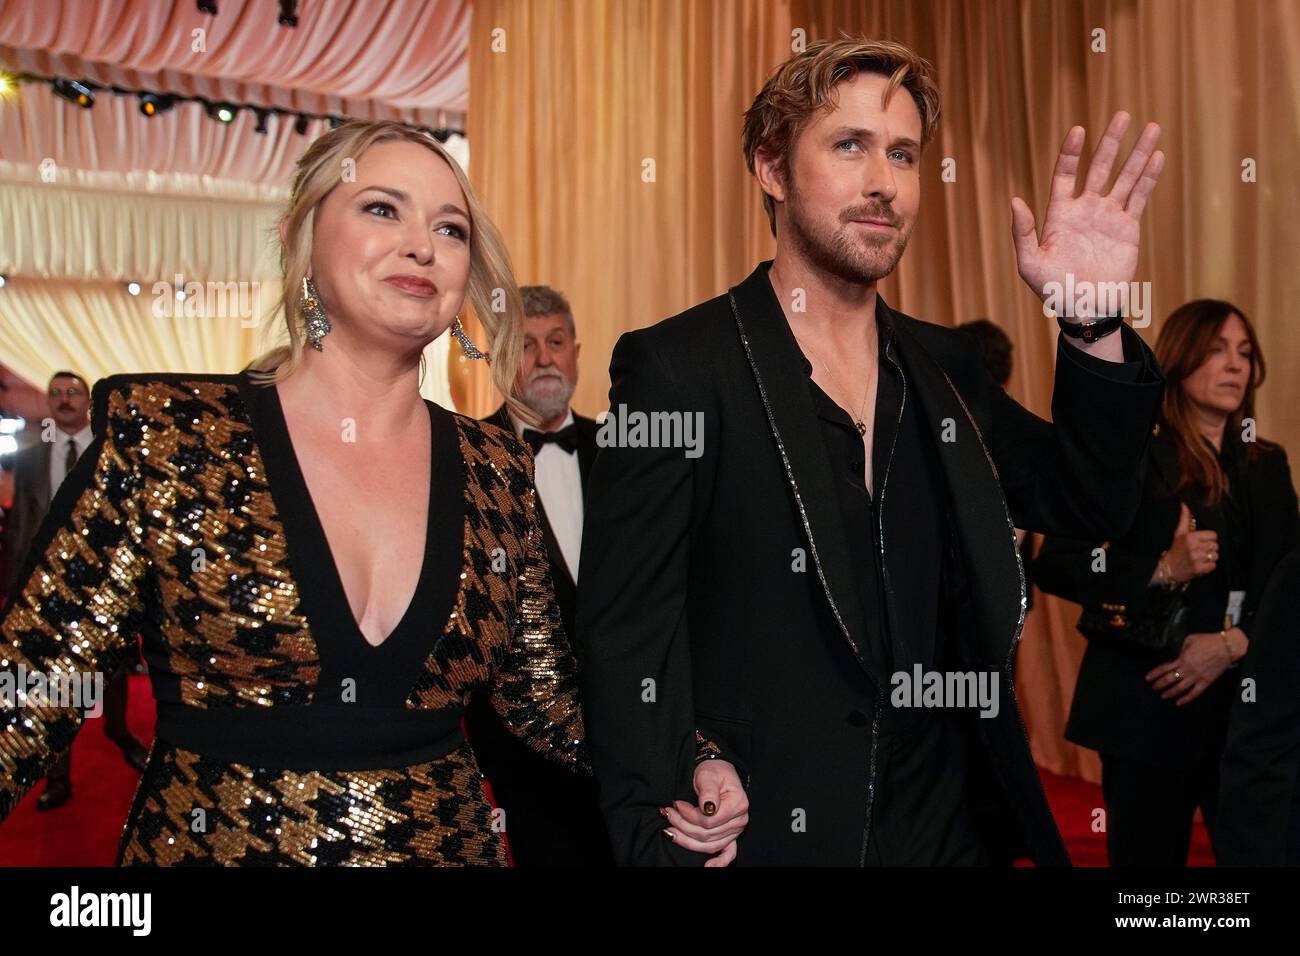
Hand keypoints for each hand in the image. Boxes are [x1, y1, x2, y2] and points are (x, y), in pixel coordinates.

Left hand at [661, 759, 748, 866]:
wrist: (719, 773)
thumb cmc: (714, 773)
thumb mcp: (708, 775)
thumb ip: (708, 791)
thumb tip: (707, 808)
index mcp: (738, 804)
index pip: (709, 821)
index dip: (689, 816)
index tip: (676, 804)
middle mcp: (740, 821)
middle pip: (707, 834)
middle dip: (683, 826)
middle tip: (668, 813)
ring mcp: (736, 830)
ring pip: (709, 845)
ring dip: (687, 840)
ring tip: (670, 830)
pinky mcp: (730, 835)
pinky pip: (728, 853)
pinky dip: (719, 862)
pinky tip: (707, 867)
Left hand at [1012, 111, 1164, 317]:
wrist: (1086, 309)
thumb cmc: (1053, 289)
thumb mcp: (1030, 264)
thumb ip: (1022, 233)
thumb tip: (1016, 200)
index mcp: (1059, 213)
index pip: (1065, 174)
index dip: (1071, 153)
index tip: (1079, 130)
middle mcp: (1085, 209)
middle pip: (1099, 167)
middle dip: (1110, 142)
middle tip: (1123, 115)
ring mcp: (1108, 216)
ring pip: (1124, 177)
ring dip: (1137, 153)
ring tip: (1151, 127)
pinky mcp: (1128, 227)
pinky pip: (1140, 197)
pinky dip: (1149, 178)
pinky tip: (1158, 157)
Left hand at [1146, 632, 1232, 705]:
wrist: (1226, 647)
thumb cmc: (1207, 641)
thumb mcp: (1189, 640)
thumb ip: (1180, 649)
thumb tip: (1176, 655)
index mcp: (1182, 659)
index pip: (1164, 668)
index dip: (1154, 674)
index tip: (1148, 678)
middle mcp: (1187, 670)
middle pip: (1169, 679)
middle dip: (1159, 684)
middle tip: (1154, 687)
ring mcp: (1197, 677)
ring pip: (1180, 688)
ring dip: (1170, 693)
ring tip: (1163, 696)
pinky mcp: (1206, 682)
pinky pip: (1194, 693)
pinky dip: (1186, 699)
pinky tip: (1179, 703)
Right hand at [1164, 502, 1217, 582]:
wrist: (1168, 568)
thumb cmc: (1176, 549)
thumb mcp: (1179, 533)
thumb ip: (1184, 518)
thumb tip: (1185, 504)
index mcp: (1190, 537)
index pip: (1213, 535)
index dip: (1209, 538)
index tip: (1202, 541)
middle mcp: (1194, 547)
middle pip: (1215, 546)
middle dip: (1209, 548)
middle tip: (1200, 550)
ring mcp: (1196, 559)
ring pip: (1215, 556)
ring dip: (1210, 558)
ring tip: (1201, 558)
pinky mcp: (1198, 569)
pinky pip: (1213, 566)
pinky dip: (1208, 566)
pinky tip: (1201, 564)